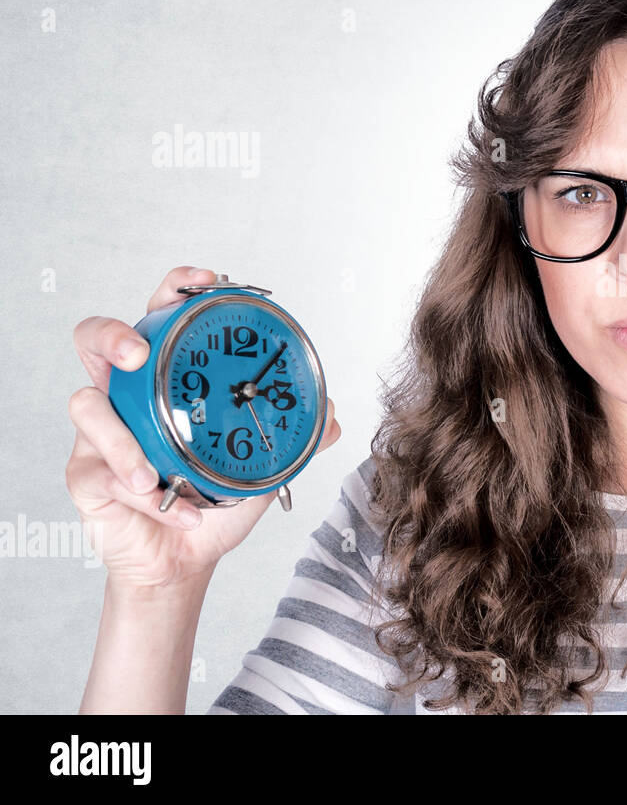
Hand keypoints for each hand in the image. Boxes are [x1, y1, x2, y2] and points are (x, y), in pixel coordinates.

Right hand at [66, 265, 342, 588]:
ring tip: (156, 475)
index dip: (176, 289)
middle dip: (115, 335)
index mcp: (167, 378)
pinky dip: (141, 493)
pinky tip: (173, 507)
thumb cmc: (214, 497)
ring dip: (123, 442)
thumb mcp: (263, 463)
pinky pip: (101, 470)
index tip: (206, 282)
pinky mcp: (85, 472)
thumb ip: (297, 436)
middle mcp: (127, 394)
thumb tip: (330, 415)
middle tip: (139, 354)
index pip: (162, 316)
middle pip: (97, 338)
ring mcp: (100, 431)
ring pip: (87, 405)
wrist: (186, 556)